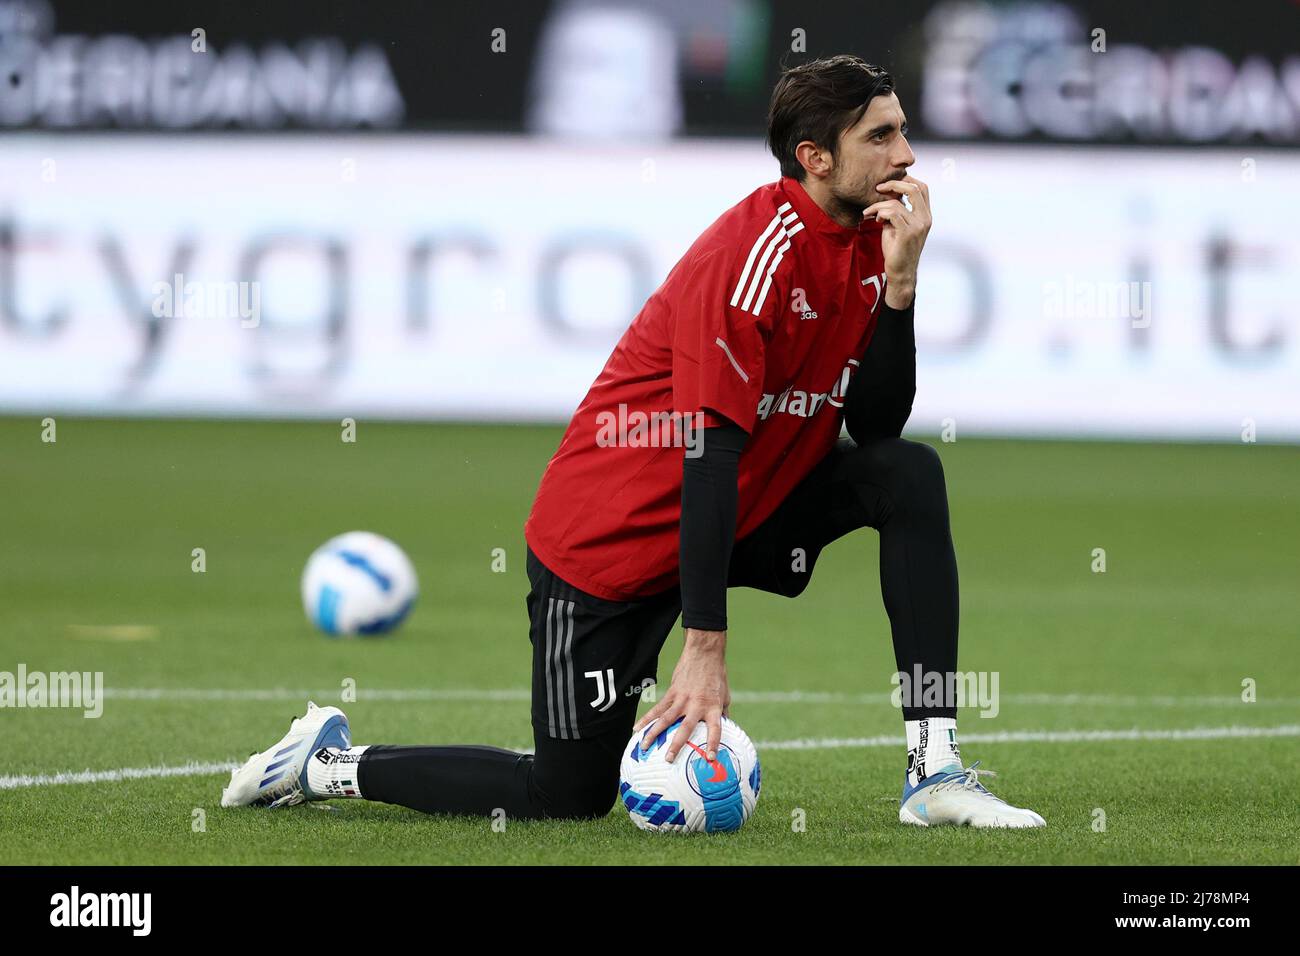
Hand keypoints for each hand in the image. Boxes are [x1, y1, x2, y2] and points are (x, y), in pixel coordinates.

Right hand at [633, 628, 729, 762]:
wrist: (704, 654)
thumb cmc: (717, 676)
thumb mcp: (725, 696)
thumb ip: (722, 714)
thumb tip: (724, 729)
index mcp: (713, 708)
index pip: (715, 729)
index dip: (713, 743)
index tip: (709, 758)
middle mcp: (696, 706)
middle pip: (685, 728)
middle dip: (676, 744)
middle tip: (668, 759)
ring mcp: (682, 699)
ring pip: (665, 719)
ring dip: (654, 734)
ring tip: (644, 747)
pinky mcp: (672, 693)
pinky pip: (657, 709)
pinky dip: (647, 719)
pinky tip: (637, 729)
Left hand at [864, 175, 931, 307]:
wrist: (901, 273)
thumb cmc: (897, 250)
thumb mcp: (897, 226)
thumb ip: (896, 211)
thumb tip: (886, 197)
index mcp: (925, 215)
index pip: (922, 188)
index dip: (906, 180)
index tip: (889, 184)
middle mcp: (925, 219)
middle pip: (914, 189)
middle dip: (894, 184)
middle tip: (878, 188)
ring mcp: (918, 226)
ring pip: (896, 203)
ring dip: (878, 205)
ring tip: (871, 213)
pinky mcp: (908, 233)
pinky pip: (892, 214)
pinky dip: (880, 213)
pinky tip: (876, 220)